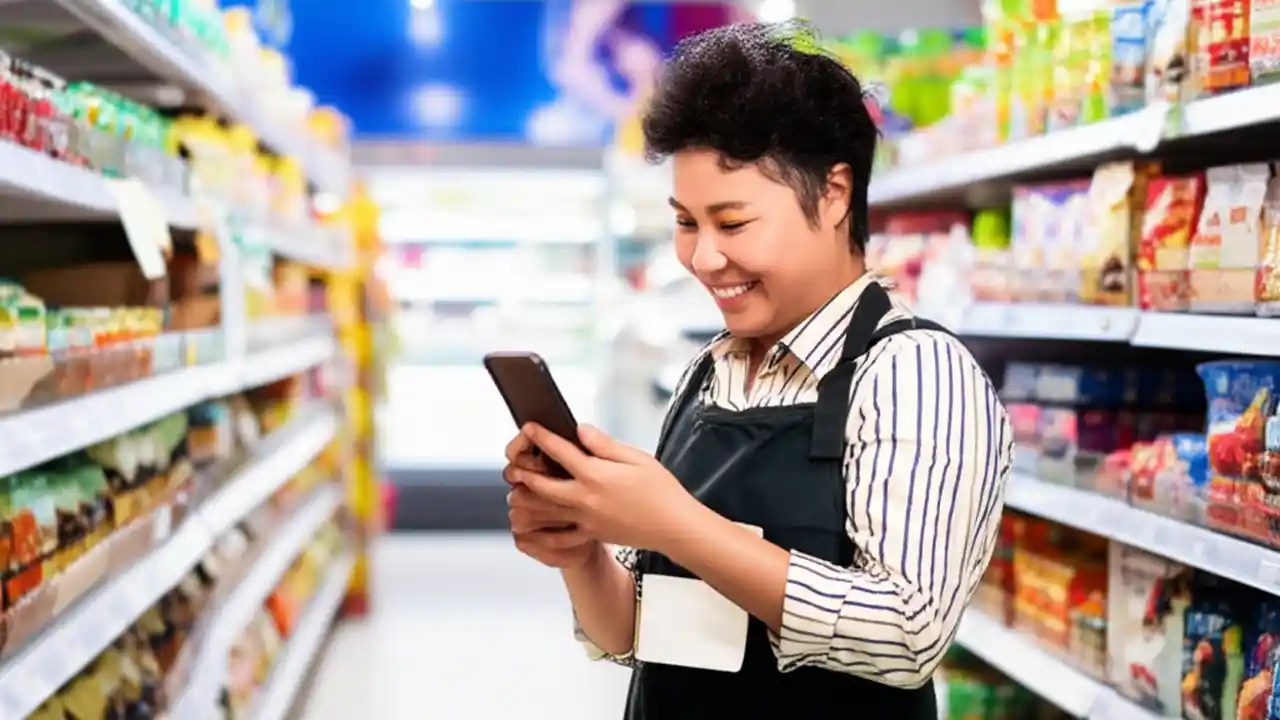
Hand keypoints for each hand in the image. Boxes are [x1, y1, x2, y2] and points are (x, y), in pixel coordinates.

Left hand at [509, 423, 704, 551]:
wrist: (674, 527)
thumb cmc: (661, 490)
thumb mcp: (636, 458)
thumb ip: (604, 444)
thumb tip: (580, 430)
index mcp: (596, 475)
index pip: (560, 452)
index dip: (541, 437)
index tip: (528, 427)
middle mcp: (585, 499)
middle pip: (542, 486)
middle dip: (524, 474)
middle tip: (512, 465)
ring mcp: (586, 520)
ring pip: (545, 512)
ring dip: (527, 502)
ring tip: (516, 493)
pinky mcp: (592, 535)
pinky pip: (559, 538)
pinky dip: (542, 534)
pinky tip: (531, 531)